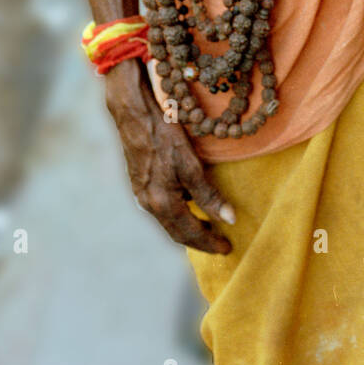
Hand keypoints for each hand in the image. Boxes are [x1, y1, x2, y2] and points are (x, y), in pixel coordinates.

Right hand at [105, 63, 232, 253]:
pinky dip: (178, 213)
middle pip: (177, 232)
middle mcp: (148, 204)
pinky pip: (161, 207)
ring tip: (208, 226)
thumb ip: (208, 195)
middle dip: (199, 240)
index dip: (209, 243)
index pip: (189, 234)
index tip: (228, 248)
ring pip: (168, 220)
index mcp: (161, 204)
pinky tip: (188, 204)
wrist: (133, 115)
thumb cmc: (163, 137)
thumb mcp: (190, 165)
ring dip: (188, 227)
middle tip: (220, 243)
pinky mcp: (139, 183)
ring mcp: (141, 194)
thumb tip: (230, 220)